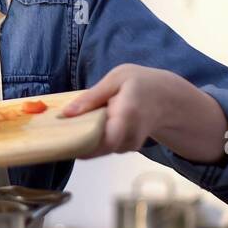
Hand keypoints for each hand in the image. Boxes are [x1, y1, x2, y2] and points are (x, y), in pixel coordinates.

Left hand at [61, 63, 227, 162]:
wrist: (167, 97)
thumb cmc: (140, 84)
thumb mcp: (116, 78)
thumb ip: (92, 96)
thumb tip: (66, 113)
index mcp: (127, 114)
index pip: (107, 140)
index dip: (84, 145)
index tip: (64, 139)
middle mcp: (131, 134)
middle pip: (99, 149)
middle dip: (77, 141)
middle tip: (60, 131)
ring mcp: (131, 144)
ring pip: (100, 149)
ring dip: (85, 139)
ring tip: (77, 122)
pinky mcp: (127, 148)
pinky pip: (105, 147)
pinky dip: (94, 139)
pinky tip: (91, 125)